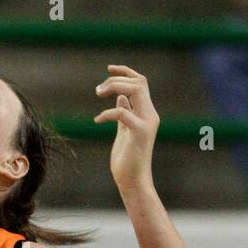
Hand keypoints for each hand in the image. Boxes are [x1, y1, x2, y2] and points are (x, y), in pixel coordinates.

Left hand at [93, 64, 159, 193]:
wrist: (133, 179)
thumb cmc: (127, 157)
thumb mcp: (124, 130)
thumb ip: (125, 112)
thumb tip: (120, 96)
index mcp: (147, 112)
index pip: (141, 82)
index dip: (126, 71)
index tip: (109, 68)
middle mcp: (150, 115)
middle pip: (138, 82)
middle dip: (116, 79)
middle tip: (98, 90)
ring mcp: (146, 123)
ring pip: (135, 90)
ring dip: (113, 87)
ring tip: (98, 95)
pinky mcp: (139, 132)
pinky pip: (122, 111)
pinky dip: (106, 112)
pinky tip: (97, 120)